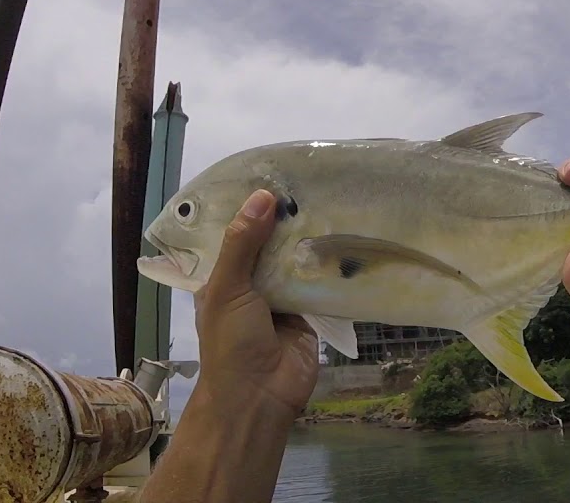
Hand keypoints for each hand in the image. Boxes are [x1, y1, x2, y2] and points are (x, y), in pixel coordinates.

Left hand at [192, 189, 319, 415]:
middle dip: (284, 219)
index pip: (235, 233)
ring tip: (332, 198)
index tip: (269, 173)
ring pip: (296, 258)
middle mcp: (252, 282)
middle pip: (269, 242)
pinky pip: (319, 280)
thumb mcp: (227, 288)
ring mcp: (282, 295)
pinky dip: (329, 263)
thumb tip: (263, 196)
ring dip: (309, 238)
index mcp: (223, 276)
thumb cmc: (231, 342)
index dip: (248, 207)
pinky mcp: (310, 309)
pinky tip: (345, 234)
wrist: (260, 395)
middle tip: (309, 180)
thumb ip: (243, 243)